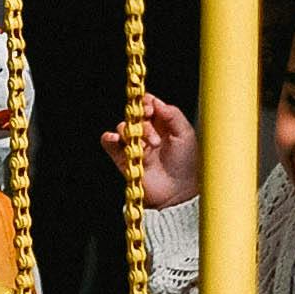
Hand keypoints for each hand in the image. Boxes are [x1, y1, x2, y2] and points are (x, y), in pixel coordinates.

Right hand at [103, 92, 199, 206]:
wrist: (177, 192)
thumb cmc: (186, 165)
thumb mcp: (186, 135)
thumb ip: (173, 114)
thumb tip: (155, 100)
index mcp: (162, 124)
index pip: (148, 104)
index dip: (146, 103)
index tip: (151, 110)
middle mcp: (146, 132)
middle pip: (134, 114)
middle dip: (143, 121)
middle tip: (154, 136)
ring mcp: (134, 145)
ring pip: (122, 126)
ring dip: (132, 132)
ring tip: (147, 147)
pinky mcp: (123, 158)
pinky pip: (109, 143)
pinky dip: (109, 138)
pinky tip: (115, 138)